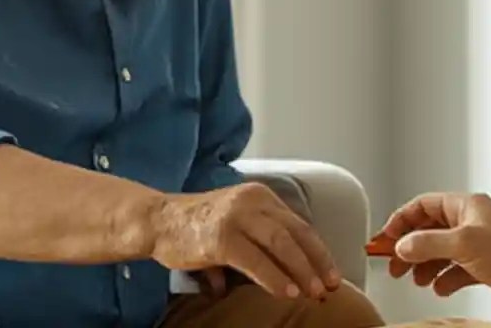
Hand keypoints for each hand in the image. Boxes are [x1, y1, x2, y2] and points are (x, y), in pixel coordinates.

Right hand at [150, 182, 342, 299]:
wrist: (158, 221)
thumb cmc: (197, 226)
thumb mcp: (237, 225)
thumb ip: (261, 245)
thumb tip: (284, 278)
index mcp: (261, 196)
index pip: (299, 225)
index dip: (319, 252)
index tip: (332, 275)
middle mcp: (252, 201)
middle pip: (296, 233)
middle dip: (317, 263)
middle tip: (329, 288)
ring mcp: (237, 217)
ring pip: (281, 244)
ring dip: (301, 271)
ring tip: (313, 293)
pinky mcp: (221, 237)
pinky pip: (256, 260)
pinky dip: (274, 278)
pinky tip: (285, 293)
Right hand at [377, 192, 490, 304]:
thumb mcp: (463, 244)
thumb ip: (428, 243)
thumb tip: (402, 245)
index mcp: (467, 205)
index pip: (424, 205)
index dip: (402, 220)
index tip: (386, 239)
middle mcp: (472, 221)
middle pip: (430, 230)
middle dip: (410, 248)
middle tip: (394, 266)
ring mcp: (480, 243)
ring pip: (442, 251)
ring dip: (426, 265)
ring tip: (416, 280)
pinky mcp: (487, 265)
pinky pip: (457, 269)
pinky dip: (445, 278)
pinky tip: (441, 289)